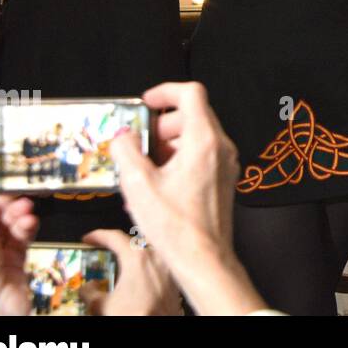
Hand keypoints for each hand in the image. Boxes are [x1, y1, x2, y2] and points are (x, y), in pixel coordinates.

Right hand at [80, 228, 180, 315]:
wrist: (160, 326)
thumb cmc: (138, 315)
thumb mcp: (103, 306)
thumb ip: (90, 293)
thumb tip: (87, 288)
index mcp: (138, 257)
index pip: (115, 237)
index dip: (98, 236)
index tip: (88, 239)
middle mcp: (156, 256)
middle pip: (133, 240)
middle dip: (117, 243)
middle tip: (103, 247)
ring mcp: (167, 266)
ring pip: (148, 249)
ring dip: (132, 253)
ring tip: (119, 260)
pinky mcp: (174, 277)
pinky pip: (158, 261)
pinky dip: (145, 263)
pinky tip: (138, 273)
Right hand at [110, 81, 264, 314]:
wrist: (203, 257)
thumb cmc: (177, 227)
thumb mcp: (138, 184)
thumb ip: (126, 152)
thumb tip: (122, 136)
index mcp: (204, 141)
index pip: (191, 93)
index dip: (166, 91)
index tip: (148, 101)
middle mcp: (220, 148)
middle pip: (194, 114)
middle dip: (163, 123)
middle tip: (142, 141)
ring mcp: (225, 163)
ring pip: (198, 135)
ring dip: (170, 142)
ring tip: (148, 165)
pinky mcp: (224, 178)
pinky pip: (203, 154)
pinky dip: (181, 157)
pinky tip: (160, 180)